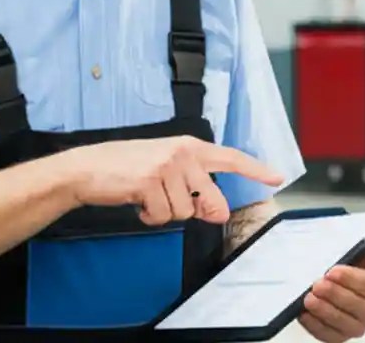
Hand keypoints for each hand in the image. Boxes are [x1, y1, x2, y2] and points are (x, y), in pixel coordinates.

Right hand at [63, 135, 284, 225]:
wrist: (88, 167)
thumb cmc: (126, 168)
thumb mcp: (165, 170)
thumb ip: (194, 187)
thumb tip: (217, 212)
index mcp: (189, 146)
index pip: (229, 158)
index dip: (254, 169)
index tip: (276, 177)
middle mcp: (182, 153)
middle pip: (210, 199)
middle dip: (194, 210)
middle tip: (164, 199)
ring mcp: (167, 166)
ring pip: (184, 212)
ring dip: (163, 212)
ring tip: (145, 195)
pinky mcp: (151, 181)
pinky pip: (162, 216)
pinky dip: (149, 217)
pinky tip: (136, 201)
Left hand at [298, 231, 364, 341]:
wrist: (331, 279)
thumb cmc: (351, 265)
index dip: (354, 280)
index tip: (334, 271)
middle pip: (361, 310)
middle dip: (338, 296)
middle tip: (318, 284)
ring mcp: (357, 327)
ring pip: (346, 326)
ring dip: (326, 312)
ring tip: (309, 298)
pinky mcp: (339, 337)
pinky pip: (329, 337)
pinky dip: (316, 326)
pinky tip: (304, 313)